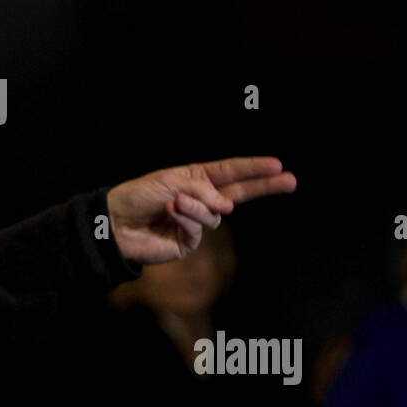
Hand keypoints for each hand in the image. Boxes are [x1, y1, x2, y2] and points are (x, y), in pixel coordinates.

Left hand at [106, 157, 295, 263]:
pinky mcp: (188, 242)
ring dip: (196, 205)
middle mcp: (201, 200)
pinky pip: (200, 228)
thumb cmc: (139, 195)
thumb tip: (228, 207)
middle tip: (291, 180)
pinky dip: (187, 218)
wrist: (115, 223)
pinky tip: (171, 213)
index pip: (231, 172)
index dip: (253, 168)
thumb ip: (202, 189)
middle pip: (240, 193)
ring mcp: (196, 222)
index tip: (277, 164)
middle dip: (265, 186)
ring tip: (173, 202)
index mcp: (196, 179)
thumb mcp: (171, 181)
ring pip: (215, 214)